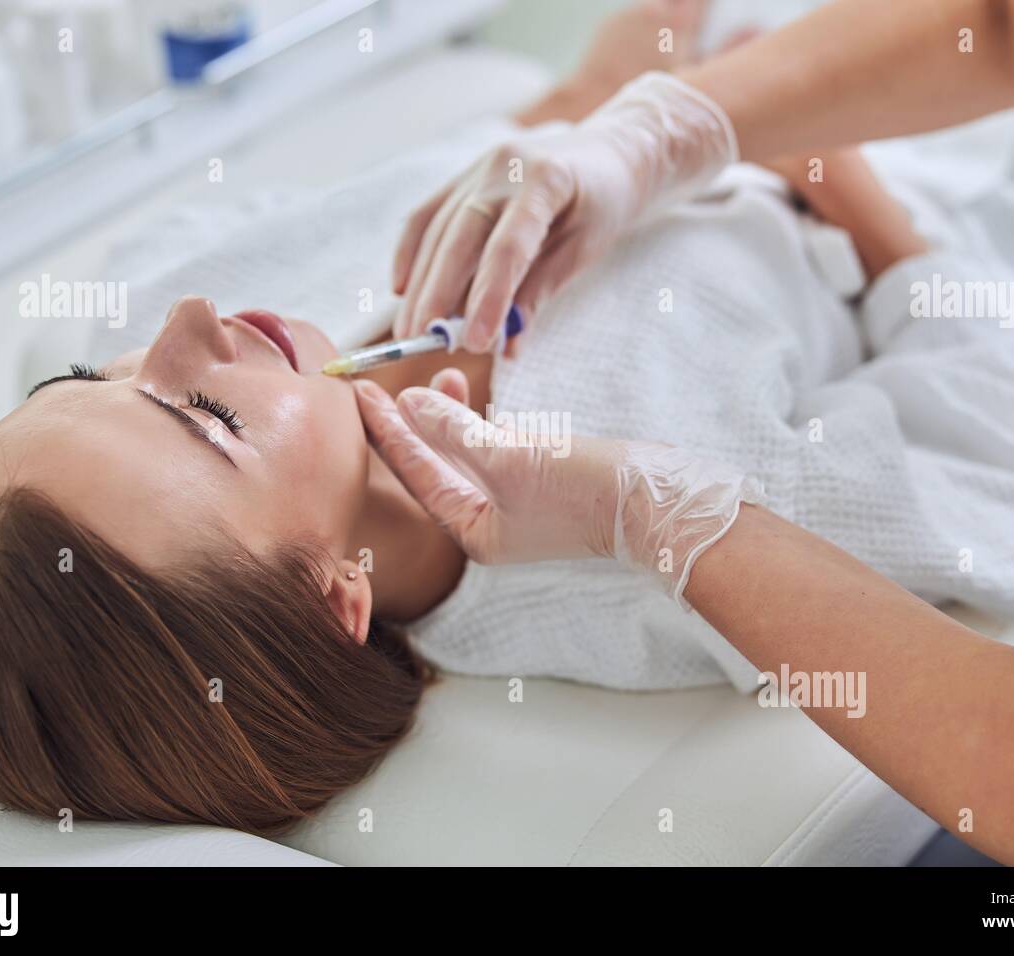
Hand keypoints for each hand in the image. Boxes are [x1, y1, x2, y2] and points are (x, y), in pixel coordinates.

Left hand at [354, 377, 762, 607]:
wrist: (655, 502)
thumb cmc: (582, 491)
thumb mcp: (510, 457)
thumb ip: (455, 430)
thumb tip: (411, 402)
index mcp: (474, 531)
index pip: (415, 474)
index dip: (386, 431)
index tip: (358, 393)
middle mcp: (491, 521)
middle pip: (434, 467)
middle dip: (413, 424)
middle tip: (382, 384)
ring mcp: (518, 503)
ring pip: (466, 454)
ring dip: (450, 417)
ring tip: (443, 376)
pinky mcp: (543, 481)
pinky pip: (497, 449)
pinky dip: (482, 423)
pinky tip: (477, 400)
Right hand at [391, 71, 737, 353]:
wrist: (609, 151)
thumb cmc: (604, 202)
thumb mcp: (585, 248)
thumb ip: (541, 289)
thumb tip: (505, 345)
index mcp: (545, 181)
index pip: (508, 248)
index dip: (488, 298)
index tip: (472, 344)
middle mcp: (504, 167)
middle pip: (460, 237)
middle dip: (438, 295)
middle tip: (425, 342)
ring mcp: (478, 167)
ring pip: (436, 229)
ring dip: (420, 283)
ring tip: (411, 330)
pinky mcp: (463, 176)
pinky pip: (427, 215)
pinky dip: (410, 253)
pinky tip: (402, 288)